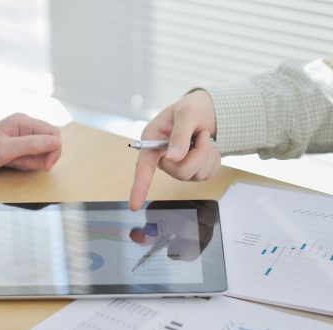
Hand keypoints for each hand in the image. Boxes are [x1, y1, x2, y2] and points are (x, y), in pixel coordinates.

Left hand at [0, 113, 61, 173]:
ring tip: (13, 161)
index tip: (45, 166)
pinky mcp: (22, 145)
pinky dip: (26, 163)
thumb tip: (57, 142)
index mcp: (24, 121)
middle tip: (21, 162)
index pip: (54, 133)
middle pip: (50, 143)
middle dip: (40, 158)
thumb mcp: (5, 149)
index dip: (54, 151)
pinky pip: (34, 156)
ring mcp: (25, 136)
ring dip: (31, 162)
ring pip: (43, 152)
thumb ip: (32, 145)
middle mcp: (27, 126)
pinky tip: (13, 162)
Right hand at [129, 90, 220, 210]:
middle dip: (198, 154)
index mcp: (152, 141)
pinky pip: (207, 175)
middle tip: (202, 135)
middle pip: (180, 172)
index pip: (143, 167)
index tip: (134, 204)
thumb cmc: (192, 107)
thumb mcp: (186, 113)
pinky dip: (213, 160)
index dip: (139, 187)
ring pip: (195, 175)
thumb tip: (173, 158)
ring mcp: (177, 166)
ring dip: (207, 155)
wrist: (208, 110)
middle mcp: (162, 157)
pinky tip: (208, 147)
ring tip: (204, 137)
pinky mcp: (192, 171)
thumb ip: (179, 135)